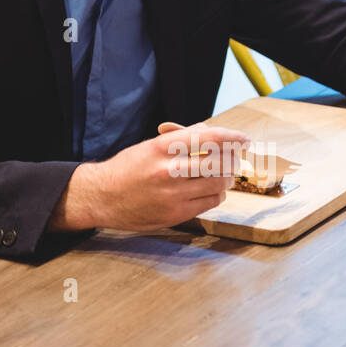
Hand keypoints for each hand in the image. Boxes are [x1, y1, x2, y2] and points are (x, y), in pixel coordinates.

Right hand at [48, 121, 250, 232]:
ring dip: (227, 177)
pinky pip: (210, 202)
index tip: (243, 139)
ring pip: (218, 183)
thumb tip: (211, 132)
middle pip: (218, 162)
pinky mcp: (175, 214)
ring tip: (225, 174)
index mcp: (161, 147)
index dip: (231, 137)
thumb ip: (180, 139)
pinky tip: (212, 190)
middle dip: (232, 159)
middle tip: (235, 157)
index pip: (208, 138)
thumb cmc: (128, 168)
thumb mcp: (151, 146)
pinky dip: (217, 194)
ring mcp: (172, 194)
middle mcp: (168, 170)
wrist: (102, 197)